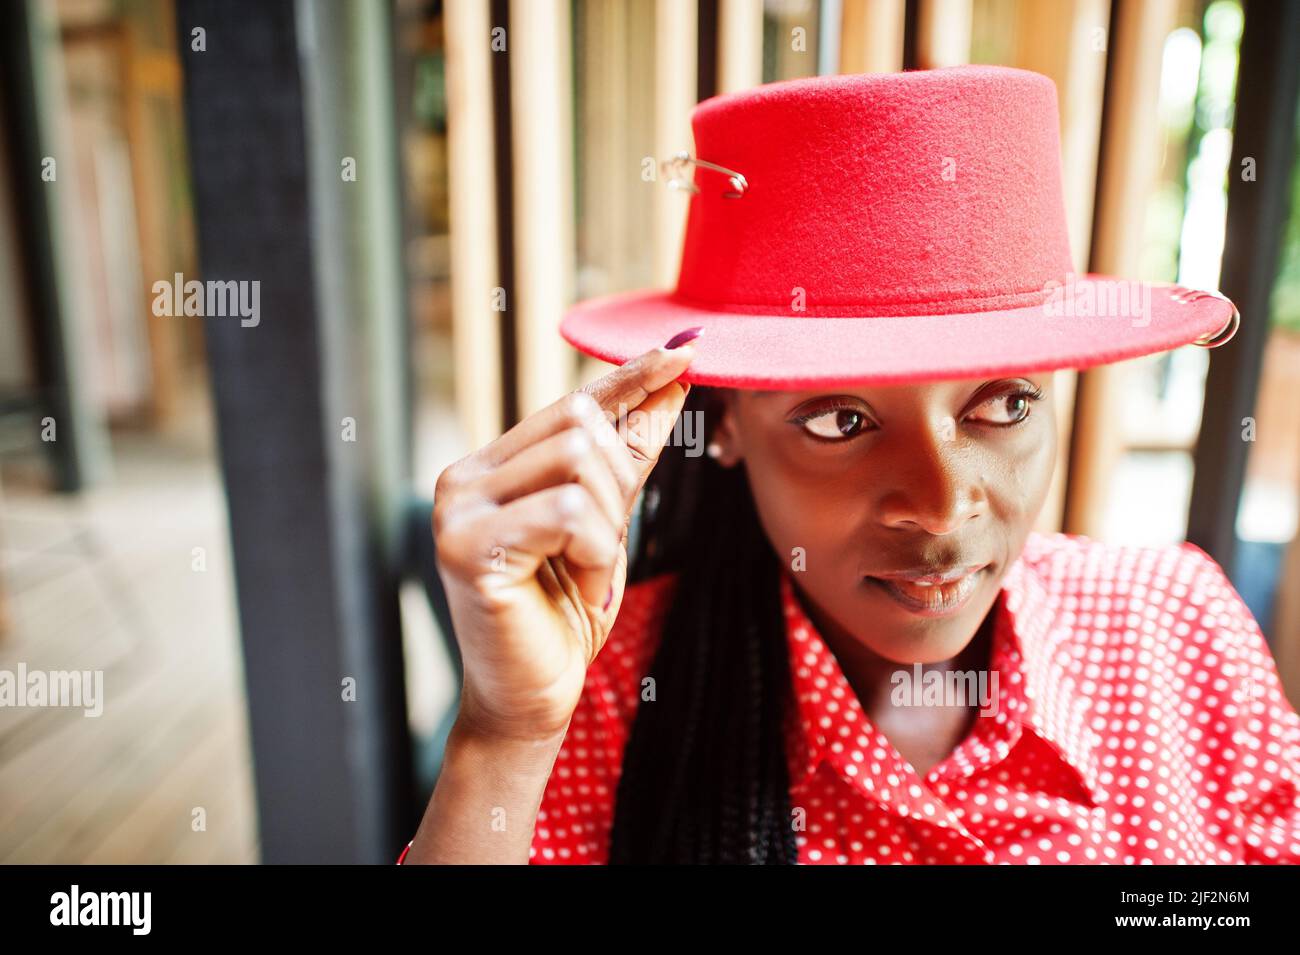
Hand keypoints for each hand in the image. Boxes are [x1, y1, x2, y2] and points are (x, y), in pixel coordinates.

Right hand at [432, 336, 697, 741]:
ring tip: (586, 575)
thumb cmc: (563, 611)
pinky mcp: (467, 546)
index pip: (572, 404)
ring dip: (607, 529)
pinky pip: (569, 514)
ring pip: (578, 462)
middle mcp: (462, 478)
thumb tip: (672, 380)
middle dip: (620, 483)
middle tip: (605, 547)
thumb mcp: (606, 523)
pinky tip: (579, 591)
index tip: (684, 349)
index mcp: (490, 467)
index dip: (629, 378)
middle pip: (580, 426)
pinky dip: (595, 556)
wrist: (530, 698)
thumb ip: (629, 455)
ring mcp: (456, 509)